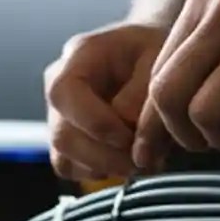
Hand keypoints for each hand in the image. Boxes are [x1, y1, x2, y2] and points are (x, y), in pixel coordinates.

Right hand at [44, 23, 166, 178]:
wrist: (153, 53)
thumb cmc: (155, 48)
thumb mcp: (158, 56)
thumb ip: (142, 92)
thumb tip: (127, 128)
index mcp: (78, 57)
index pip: (64, 94)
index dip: (96, 124)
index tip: (132, 137)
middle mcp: (60, 88)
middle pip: (62, 136)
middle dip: (106, 157)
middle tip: (145, 160)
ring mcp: (60, 116)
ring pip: (65, 159)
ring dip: (106, 167)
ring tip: (144, 160)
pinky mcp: (69, 140)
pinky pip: (72, 168)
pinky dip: (101, 172)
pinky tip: (129, 160)